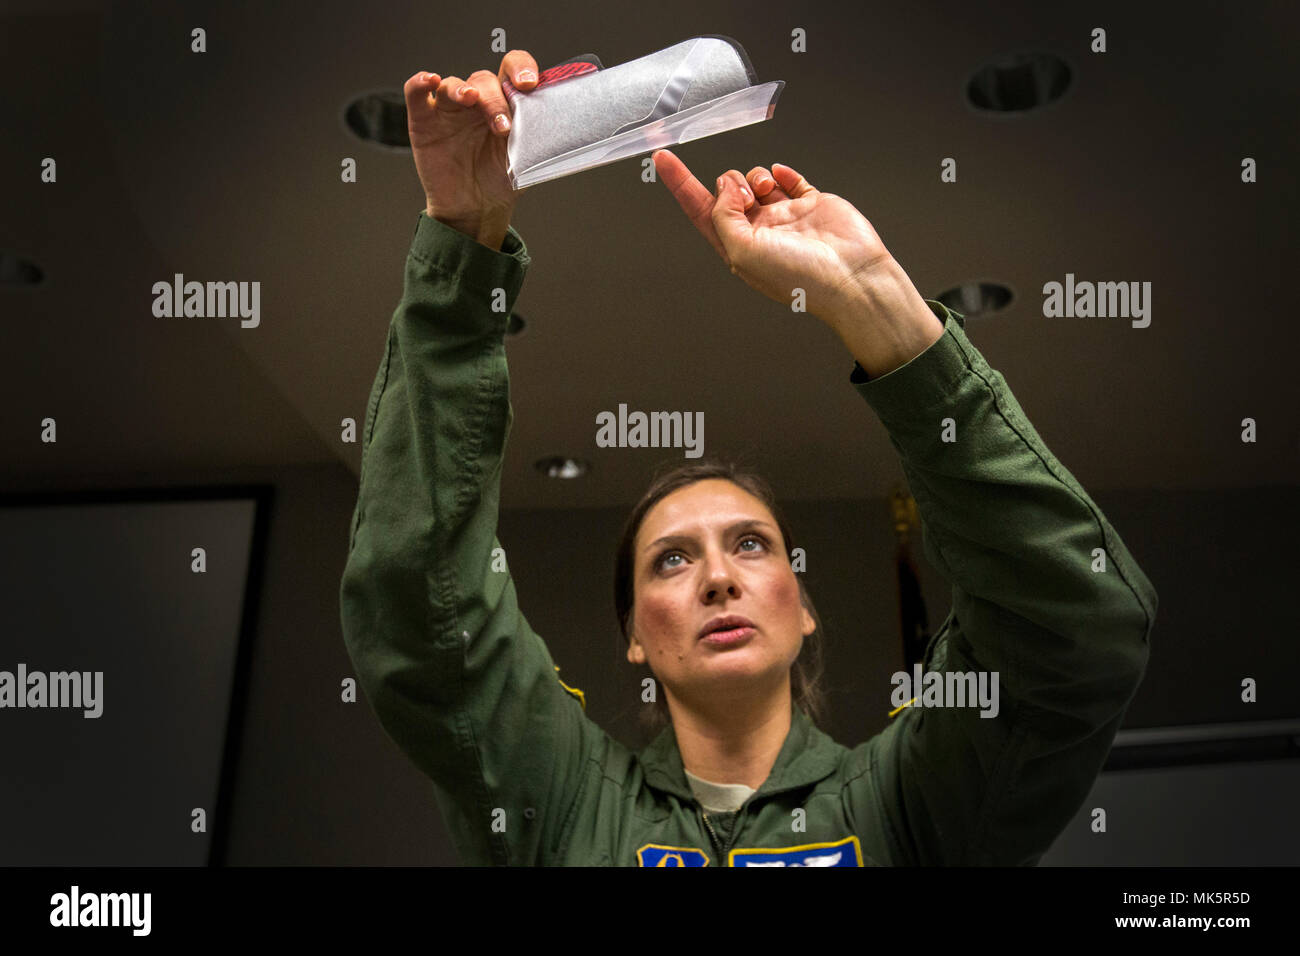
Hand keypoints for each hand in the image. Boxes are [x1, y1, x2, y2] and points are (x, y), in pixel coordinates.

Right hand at [402, 50, 539, 245]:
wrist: (477, 209)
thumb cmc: (502, 180)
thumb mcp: (529, 157)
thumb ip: (539, 135)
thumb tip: (564, 125)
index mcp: (505, 102)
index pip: (512, 69)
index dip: (521, 68)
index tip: (529, 84)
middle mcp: (478, 101)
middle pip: (484, 80)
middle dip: (495, 100)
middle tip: (504, 127)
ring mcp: (450, 109)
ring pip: (454, 84)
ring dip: (463, 89)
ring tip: (471, 102)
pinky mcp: (424, 121)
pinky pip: (416, 93)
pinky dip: (420, 83)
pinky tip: (430, 80)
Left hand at [652, 149, 897, 326]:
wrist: (850, 276)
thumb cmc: (799, 277)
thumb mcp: (743, 251)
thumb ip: (724, 217)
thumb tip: (724, 188)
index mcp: (737, 247)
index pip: (700, 210)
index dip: (680, 183)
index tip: (661, 158)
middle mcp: (758, 231)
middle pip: (728, 190)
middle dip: (731, 182)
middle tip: (747, 196)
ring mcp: (785, 217)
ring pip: (756, 180)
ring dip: (756, 176)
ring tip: (769, 190)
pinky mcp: (810, 204)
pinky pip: (790, 178)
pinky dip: (783, 172)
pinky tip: (784, 178)